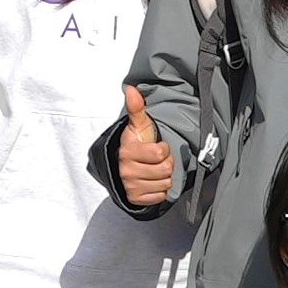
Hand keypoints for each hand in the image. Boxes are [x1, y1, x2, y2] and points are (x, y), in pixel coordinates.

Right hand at [114, 85, 177, 213]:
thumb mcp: (137, 126)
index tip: (158, 147)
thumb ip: (136, 108)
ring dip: (165, 177)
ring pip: (164, 184)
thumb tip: (132, 89)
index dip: (164, 149)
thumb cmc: (136, 144)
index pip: (160, 153)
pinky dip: (160, 190)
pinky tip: (154, 182)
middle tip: (158, 160)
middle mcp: (127, 170)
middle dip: (166, 164)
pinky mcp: (135, 198)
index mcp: (128, 151)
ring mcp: (130, 185)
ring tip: (156, 170)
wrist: (122, 167)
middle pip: (165, 170)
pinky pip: (159, 196)